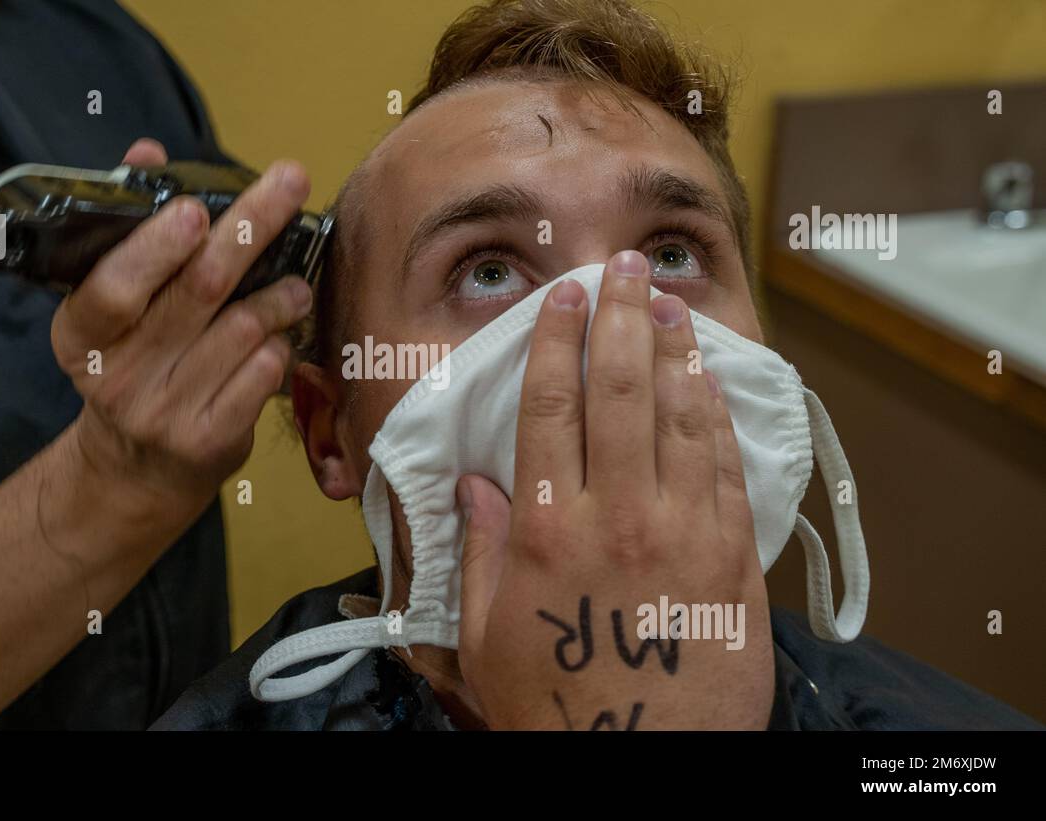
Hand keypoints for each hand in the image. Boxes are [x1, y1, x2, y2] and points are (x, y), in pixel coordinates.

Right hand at [51, 139, 312, 520]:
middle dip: (249, 228)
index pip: (113, 287)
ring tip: (296, 282)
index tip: (194, 209)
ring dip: (279, 295)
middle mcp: (117, 374)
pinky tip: (278, 337)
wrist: (136, 467)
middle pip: (196, 291)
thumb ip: (128, 228)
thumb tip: (147, 153)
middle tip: (288, 185)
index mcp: (80, 332)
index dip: (155, 247)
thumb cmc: (131, 363)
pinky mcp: (209, 438)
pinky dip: (279, 345)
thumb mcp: (110, 307)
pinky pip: (262, 374)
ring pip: (242, 330)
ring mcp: (164, 411)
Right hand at [455, 250, 773, 729]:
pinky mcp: (731, 557)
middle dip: (619, 317)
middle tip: (620, 269)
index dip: (556, 339)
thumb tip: (477, 483)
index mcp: (545, 529)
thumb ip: (479, 551)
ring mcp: (682, 531)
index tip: (564, 296)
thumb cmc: (554, 706)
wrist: (641, 763)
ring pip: (678, 415)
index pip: (550, 405)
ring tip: (665, 302)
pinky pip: (724, 465)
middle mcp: (616, 515)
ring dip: (671, 350)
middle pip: (619, 390)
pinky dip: (715, 413)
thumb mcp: (483, 636)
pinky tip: (707, 379)